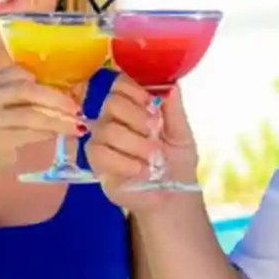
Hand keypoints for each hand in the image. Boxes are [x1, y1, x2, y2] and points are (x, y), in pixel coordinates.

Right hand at [0, 66, 82, 176]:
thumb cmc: (12, 125)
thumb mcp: (23, 105)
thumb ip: (42, 94)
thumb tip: (77, 88)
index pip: (18, 70)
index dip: (42, 74)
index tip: (66, 85)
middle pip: (25, 90)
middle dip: (55, 98)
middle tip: (76, 108)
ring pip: (29, 115)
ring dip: (56, 120)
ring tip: (76, 126)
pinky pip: (27, 134)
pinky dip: (46, 134)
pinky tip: (58, 134)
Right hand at [86, 74, 198, 213]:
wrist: (174, 195)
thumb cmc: (176, 161)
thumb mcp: (182, 133)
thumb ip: (174, 108)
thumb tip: (169, 85)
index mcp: (131, 106)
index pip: (120, 84)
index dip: (134, 90)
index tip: (153, 105)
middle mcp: (112, 119)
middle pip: (111, 102)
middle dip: (137, 117)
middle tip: (155, 133)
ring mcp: (102, 141)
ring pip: (107, 129)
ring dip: (136, 144)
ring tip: (154, 158)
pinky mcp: (97, 164)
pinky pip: (101, 153)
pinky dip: (125, 162)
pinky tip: (142, 171)